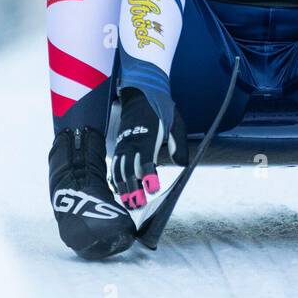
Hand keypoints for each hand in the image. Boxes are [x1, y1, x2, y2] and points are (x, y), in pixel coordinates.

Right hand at [111, 88, 181, 208]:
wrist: (140, 91)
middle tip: (138, 205)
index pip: (146, 160)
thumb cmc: (161, 108)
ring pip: (119, 170)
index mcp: (147, 136)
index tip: (152, 188)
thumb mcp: (175, 122)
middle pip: (129, 170)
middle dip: (133, 188)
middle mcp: (132, 142)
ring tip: (129, 203)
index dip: (149, 175)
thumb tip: (183, 164)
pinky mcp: (120, 145)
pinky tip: (118, 191)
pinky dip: (115, 179)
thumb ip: (178, 143)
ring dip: (123, 188)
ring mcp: (123, 144)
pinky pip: (115, 164)